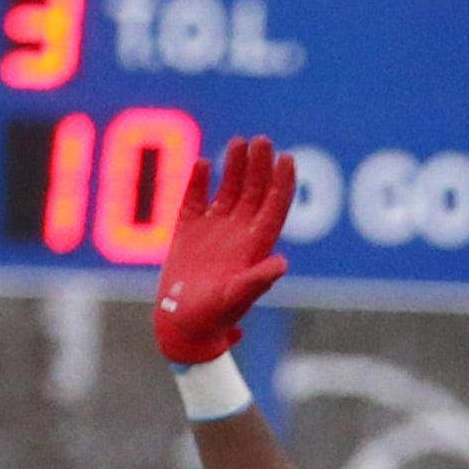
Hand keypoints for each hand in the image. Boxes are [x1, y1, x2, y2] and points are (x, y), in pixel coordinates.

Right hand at [156, 136, 296, 366]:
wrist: (181, 327)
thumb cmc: (212, 319)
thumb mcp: (235, 300)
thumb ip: (256, 280)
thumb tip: (282, 263)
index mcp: (254, 247)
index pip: (274, 208)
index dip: (282, 183)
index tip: (287, 158)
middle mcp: (237, 234)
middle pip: (254, 192)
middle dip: (259, 166)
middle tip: (262, 141)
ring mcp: (213, 231)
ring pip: (228, 190)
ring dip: (234, 167)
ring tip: (240, 142)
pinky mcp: (187, 231)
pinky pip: (194, 199)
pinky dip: (197, 181)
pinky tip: (203, 165)